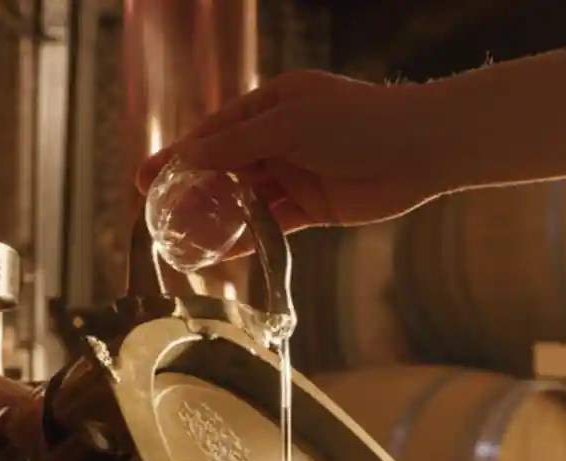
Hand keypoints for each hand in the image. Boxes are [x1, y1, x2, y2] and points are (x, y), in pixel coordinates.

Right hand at [135, 69, 456, 233]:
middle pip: (226, 168)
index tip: (144, 180)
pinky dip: (250, 237)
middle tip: (156, 217)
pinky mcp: (314, 206)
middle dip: (192, 192)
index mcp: (271, 104)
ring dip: (218, 218)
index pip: (214, 133)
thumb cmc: (356, 123)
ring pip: (246, 198)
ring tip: (182, 241)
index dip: (178, 157)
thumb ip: (237, 144)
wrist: (420, 149)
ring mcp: (296, 172)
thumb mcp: (288, 125)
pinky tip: (224, 252)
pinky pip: (273, 223)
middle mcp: (280, 137)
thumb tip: (187, 158)